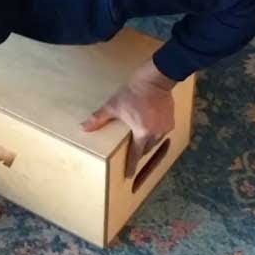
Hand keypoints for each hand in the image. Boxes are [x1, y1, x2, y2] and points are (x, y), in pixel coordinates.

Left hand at [81, 60, 177, 176]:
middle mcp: (156, 133)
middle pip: (146, 148)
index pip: (135, 155)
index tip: (129, 175)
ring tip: (141, 138)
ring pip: (156, 140)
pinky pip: (163, 131)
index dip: (131, 166)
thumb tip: (83, 127)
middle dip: (139, 151)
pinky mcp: (171, 118)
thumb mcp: (113, 105)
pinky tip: (151, 126)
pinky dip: (156, 131)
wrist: (155, 79)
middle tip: (133, 152)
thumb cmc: (134, 92)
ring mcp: (165, 126)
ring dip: (148, 141)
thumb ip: (99, 118)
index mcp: (142, 133)